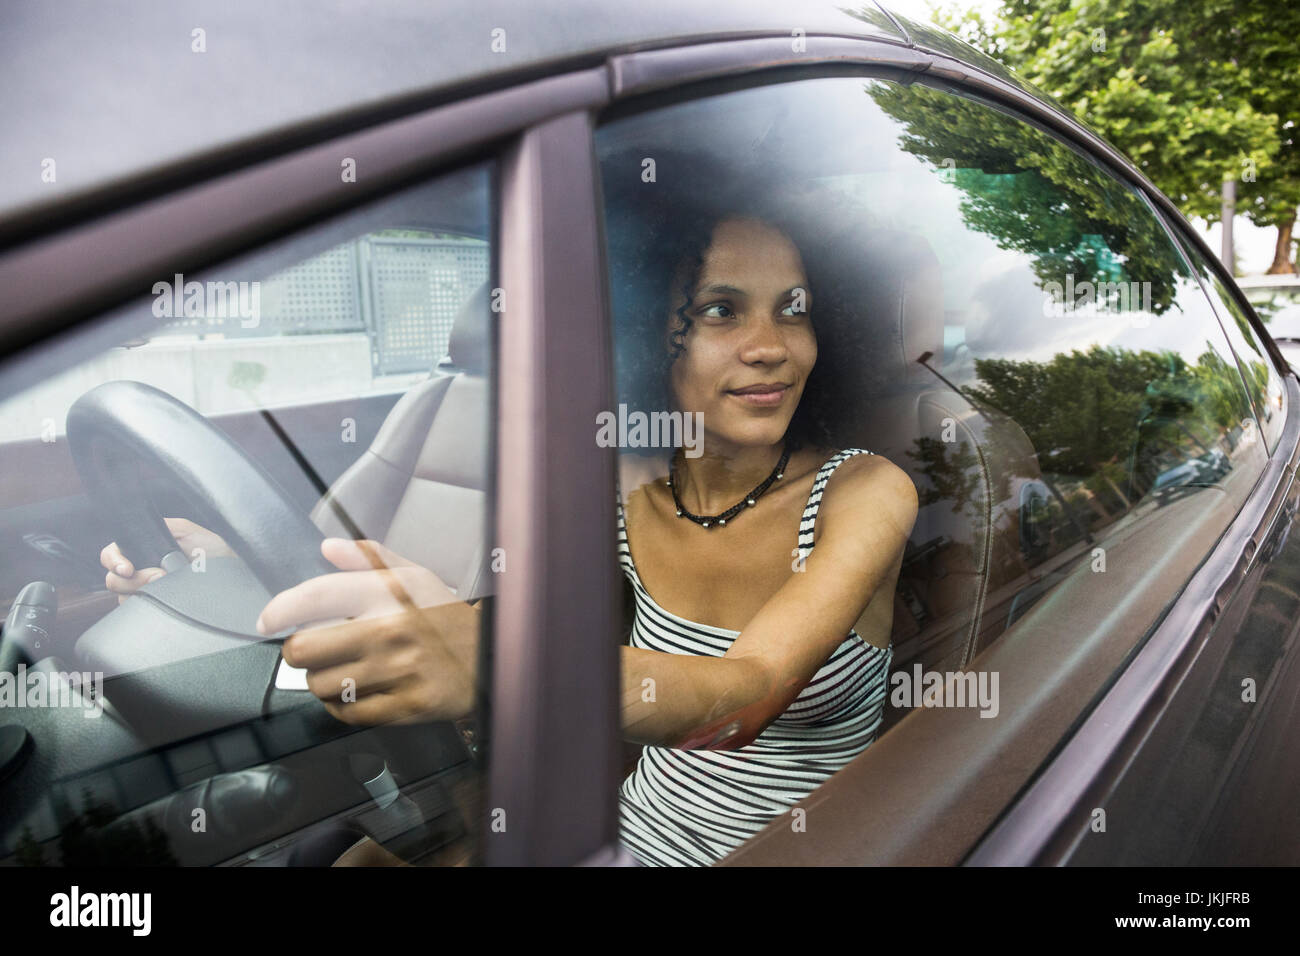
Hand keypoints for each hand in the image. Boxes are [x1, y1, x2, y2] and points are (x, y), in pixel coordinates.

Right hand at [100, 517, 233, 601]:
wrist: (233, 576)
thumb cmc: (214, 551)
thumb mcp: (187, 531)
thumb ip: (162, 526)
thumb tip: (138, 529)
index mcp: (144, 551)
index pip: (111, 555)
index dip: (113, 561)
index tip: (128, 569)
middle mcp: (141, 572)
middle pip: (113, 579)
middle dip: (133, 579)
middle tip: (159, 576)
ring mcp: (146, 593)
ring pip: (123, 598)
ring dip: (141, 593)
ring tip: (167, 587)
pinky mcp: (154, 610)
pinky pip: (136, 613)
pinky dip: (147, 608)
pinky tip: (163, 602)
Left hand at [256, 538, 480, 725]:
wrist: (492, 657)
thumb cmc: (445, 616)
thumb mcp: (414, 576)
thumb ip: (369, 558)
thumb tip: (327, 548)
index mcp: (387, 593)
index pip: (315, 596)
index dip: (280, 609)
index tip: (267, 619)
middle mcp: (388, 630)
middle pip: (304, 649)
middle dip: (299, 651)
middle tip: (311, 650)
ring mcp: (396, 671)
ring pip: (321, 685)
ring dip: (320, 681)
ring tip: (340, 671)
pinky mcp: (404, 706)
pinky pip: (346, 714)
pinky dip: (341, 706)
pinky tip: (355, 693)